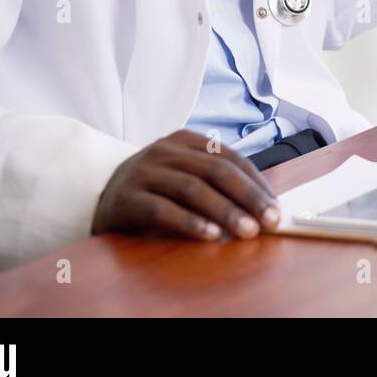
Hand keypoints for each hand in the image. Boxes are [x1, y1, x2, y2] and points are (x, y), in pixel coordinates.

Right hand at [92, 129, 280, 240]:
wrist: (100, 197)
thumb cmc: (155, 187)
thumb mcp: (185, 174)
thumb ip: (216, 183)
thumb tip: (262, 205)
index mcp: (185, 140)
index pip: (230, 158)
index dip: (256, 182)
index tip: (276, 206)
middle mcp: (165, 151)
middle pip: (216, 171)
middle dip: (248, 197)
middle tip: (269, 220)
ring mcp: (144, 172)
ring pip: (193, 189)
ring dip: (225, 211)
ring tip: (246, 231)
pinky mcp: (127, 198)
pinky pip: (163, 210)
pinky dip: (190, 223)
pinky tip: (210, 236)